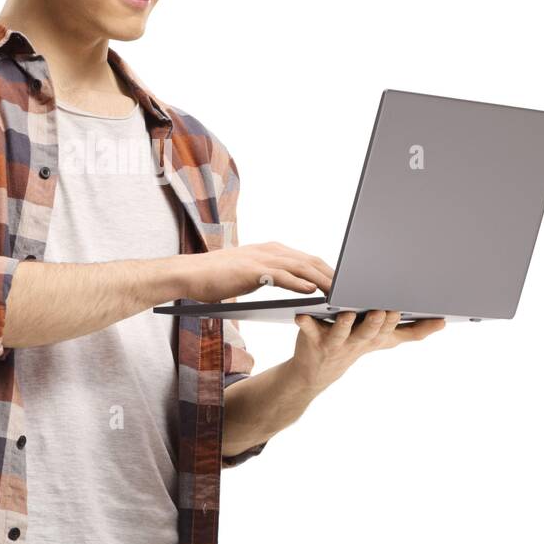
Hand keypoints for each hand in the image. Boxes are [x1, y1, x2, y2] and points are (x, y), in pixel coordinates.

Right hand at [175, 241, 334, 302]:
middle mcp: (271, 250)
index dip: (330, 272)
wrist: (190, 274)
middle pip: (311, 261)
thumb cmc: (218, 278)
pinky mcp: (252, 270)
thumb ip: (275, 275)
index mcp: (272, 251)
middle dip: (334, 275)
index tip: (347, 285)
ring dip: (323, 280)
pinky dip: (299, 282)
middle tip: (353, 290)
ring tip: (341, 293)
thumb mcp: (252, 274)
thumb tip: (300, 286)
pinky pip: (281, 275)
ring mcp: (261, 258)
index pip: (309, 260)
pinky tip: (312, 291)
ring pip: (301, 267)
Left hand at [288, 310, 446, 392]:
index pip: (388, 329)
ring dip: (344, 324)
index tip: (399, 308)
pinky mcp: (312, 338)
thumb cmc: (355, 345)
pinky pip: (309, 329)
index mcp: (375, 337)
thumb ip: (414, 331)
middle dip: (375, 323)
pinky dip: (305, 323)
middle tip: (381, 311)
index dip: (394, 321)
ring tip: (346, 313)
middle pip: (368, 332)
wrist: (317, 371)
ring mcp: (335, 341)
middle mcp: (357, 340)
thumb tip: (443, 322)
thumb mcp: (386, 339)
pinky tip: (302, 315)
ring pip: (341, 332)